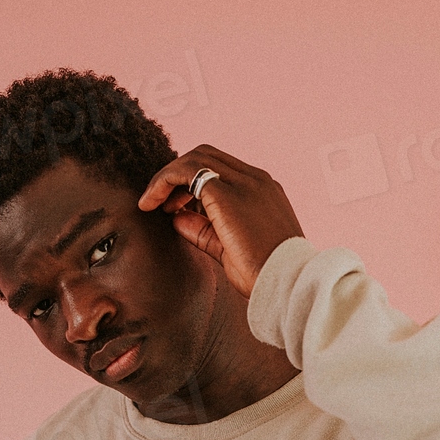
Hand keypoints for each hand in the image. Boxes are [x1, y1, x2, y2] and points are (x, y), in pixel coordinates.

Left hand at [138, 144, 304, 299]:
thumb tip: (176, 219)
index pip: (221, 169)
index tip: (177, 206)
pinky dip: (165, 182)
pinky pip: (187, 171)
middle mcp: (255, 180)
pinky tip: (153, 204)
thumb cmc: (265, 275)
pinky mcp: (227, 194)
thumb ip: (204, 231)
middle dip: (177, 175)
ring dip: (168, 177)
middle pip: (206, 156)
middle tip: (159, 203)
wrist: (288, 283)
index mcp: (262, 190)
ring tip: (152, 204)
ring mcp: (244, 183)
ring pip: (195, 159)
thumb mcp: (230, 249)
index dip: (192, 181)